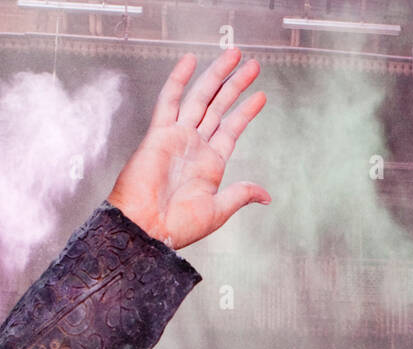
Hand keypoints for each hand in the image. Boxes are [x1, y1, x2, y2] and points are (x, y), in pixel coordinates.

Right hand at [107, 49, 269, 249]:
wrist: (146, 228)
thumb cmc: (177, 225)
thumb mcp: (218, 210)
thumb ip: (241, 195)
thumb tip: (266, 196)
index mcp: (210, 164)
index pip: (231, 129)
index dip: (246, 112)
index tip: (261, 96)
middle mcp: (194, 146)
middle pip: (218, 107)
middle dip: (236, 85)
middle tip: (252, 64)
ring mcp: (177, 137)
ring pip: (200, 98)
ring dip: (216, 76)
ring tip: (234, 55)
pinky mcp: (158, 134)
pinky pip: (169, 101)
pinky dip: (178, 80)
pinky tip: (189, 61)